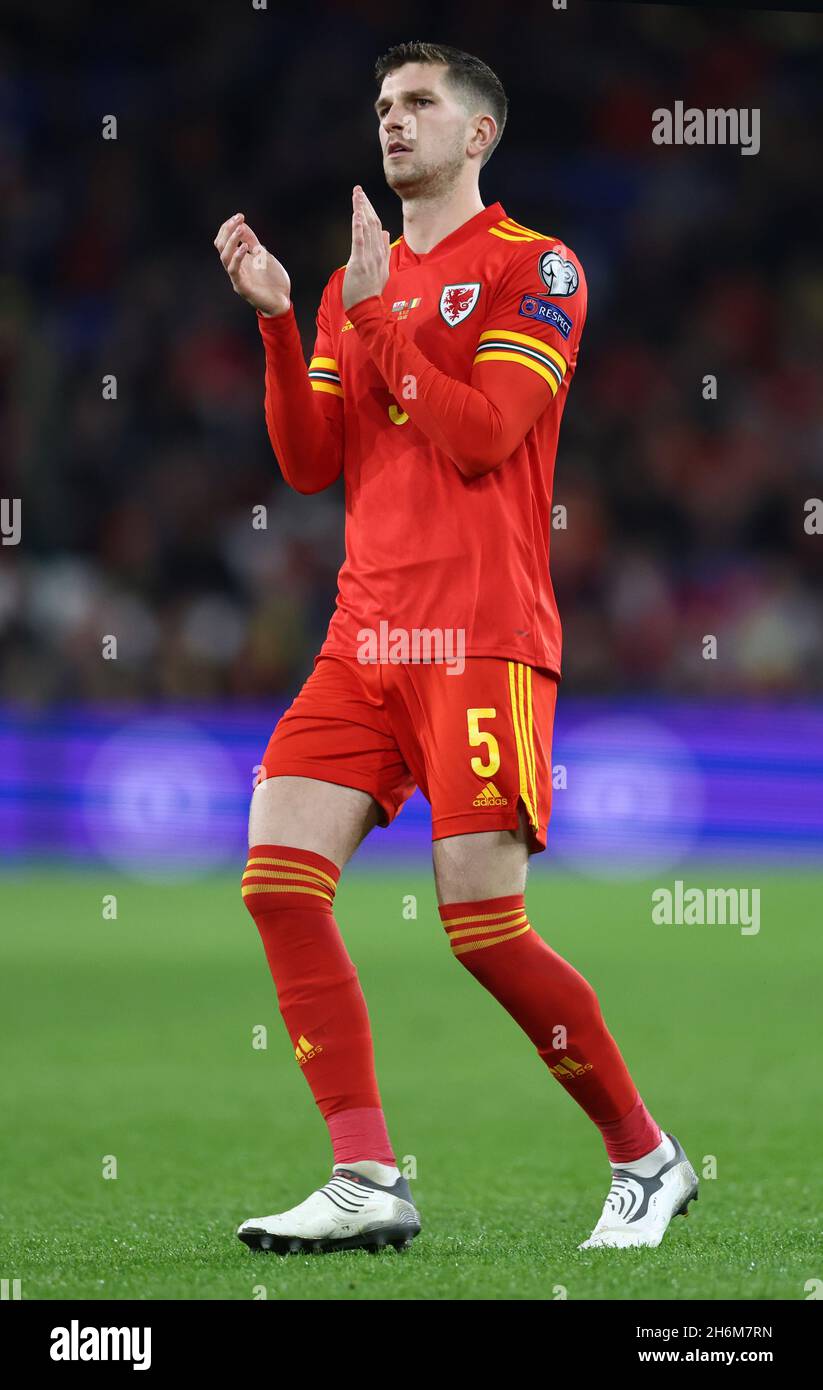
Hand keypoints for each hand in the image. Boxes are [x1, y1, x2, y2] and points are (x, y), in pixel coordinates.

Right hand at [214, 213, 290, 316]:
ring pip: (224, 256)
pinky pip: (234, 270)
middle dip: (228, 230)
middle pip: (221, 246)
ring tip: (239, 229)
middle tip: (238, 218)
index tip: (239, 216)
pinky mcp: (242, 287)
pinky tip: (245, 247)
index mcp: (239, 259)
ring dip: (231, 241)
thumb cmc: (274, 281)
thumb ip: (253, 243)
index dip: (229, 227)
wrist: (282, 303)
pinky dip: (237, 257)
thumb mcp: (264, 256)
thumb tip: (242, 226)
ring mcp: (237, 277)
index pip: (225, 240)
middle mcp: (235, 267)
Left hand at [342, 186, 390, 310]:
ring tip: (357, 195)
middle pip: (372, 223)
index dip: (370, 211)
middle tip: (358, 189)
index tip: (364, 198)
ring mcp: (369, 258)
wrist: (368, 309)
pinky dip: (358, 227)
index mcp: (381, 253)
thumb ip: (384, 250)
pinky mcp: (359, 263)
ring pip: (366, 229)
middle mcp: (377, 253)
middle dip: (365, 205)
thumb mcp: (382, 269)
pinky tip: (356, 214)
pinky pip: (360, 242)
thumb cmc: (371, 291)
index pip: (377, 227)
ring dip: (361, 210)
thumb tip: (386, 232)